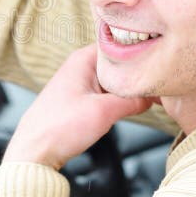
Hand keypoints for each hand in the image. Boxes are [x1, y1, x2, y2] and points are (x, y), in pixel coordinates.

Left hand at [3, 45, 153, 169]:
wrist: (34, 152)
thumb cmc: (59, 128)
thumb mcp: (104, 112)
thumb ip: (134, 100)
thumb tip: (154, 96)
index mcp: (83, 58)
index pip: (120, 44)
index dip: (142, 53)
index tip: (161, 62)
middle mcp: (81, 66)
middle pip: (119, 63)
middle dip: (137, 74)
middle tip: (159, 84)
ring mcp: (80, 82)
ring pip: (115, 80)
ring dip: (129, 89)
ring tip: (149, 96)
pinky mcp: (80, 99)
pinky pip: (107, 93)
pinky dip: (119, 99)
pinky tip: (131, 107)